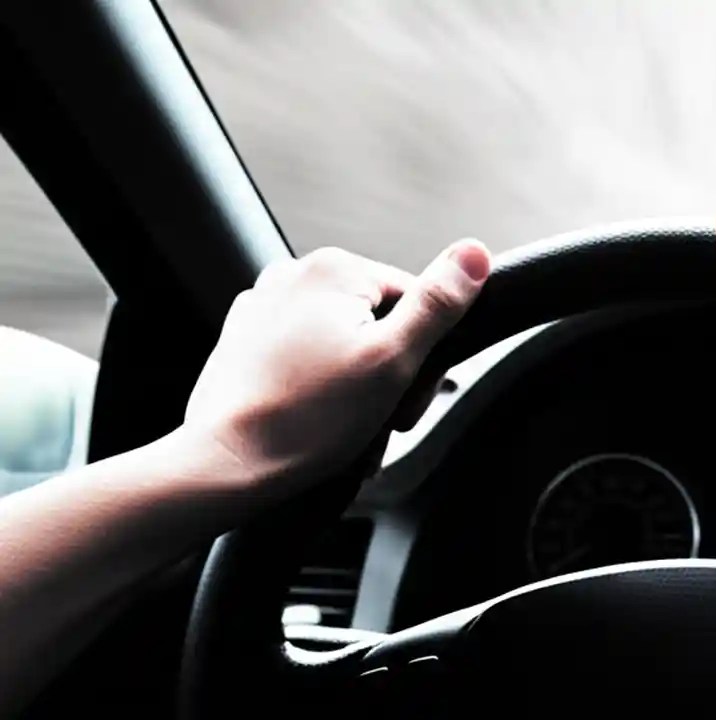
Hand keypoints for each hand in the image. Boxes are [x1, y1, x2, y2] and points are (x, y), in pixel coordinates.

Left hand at [183, 242, 489, 491]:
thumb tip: (474, 254)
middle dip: (389, 373)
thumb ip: (439, 304)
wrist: (227, 466)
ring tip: (345, 424)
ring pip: (345, 342)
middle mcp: (295, 274)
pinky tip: (316, 417)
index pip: (417, 303)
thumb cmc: (306, 420)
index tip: (406, 395)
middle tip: (376, 416)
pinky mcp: (247, 340)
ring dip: (358, 384)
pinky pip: (307, 356)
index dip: (424, 356)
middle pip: (379, 321)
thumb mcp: (394, 360)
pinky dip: (320, 385)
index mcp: (335, 268)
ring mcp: (265, 307)